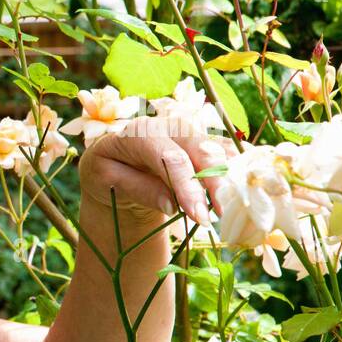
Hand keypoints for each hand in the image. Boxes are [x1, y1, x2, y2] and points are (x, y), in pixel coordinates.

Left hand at [78, 115, 235, 224]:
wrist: (112, 161)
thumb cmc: (106, 170)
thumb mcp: (108, 181)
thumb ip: (139, 189)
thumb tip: (172, 205)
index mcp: (138, 132)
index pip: (170, 158)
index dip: (187, 186)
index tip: (198, 215)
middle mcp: (167, 126)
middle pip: (200, 150)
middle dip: (214, 182)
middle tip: (220, 213)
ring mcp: (186, 132)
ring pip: (215, 151)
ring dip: (226, 180)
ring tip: (229, 208)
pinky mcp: (199, 142)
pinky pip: (221, 154)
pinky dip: (231, 171)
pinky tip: (236, 191)